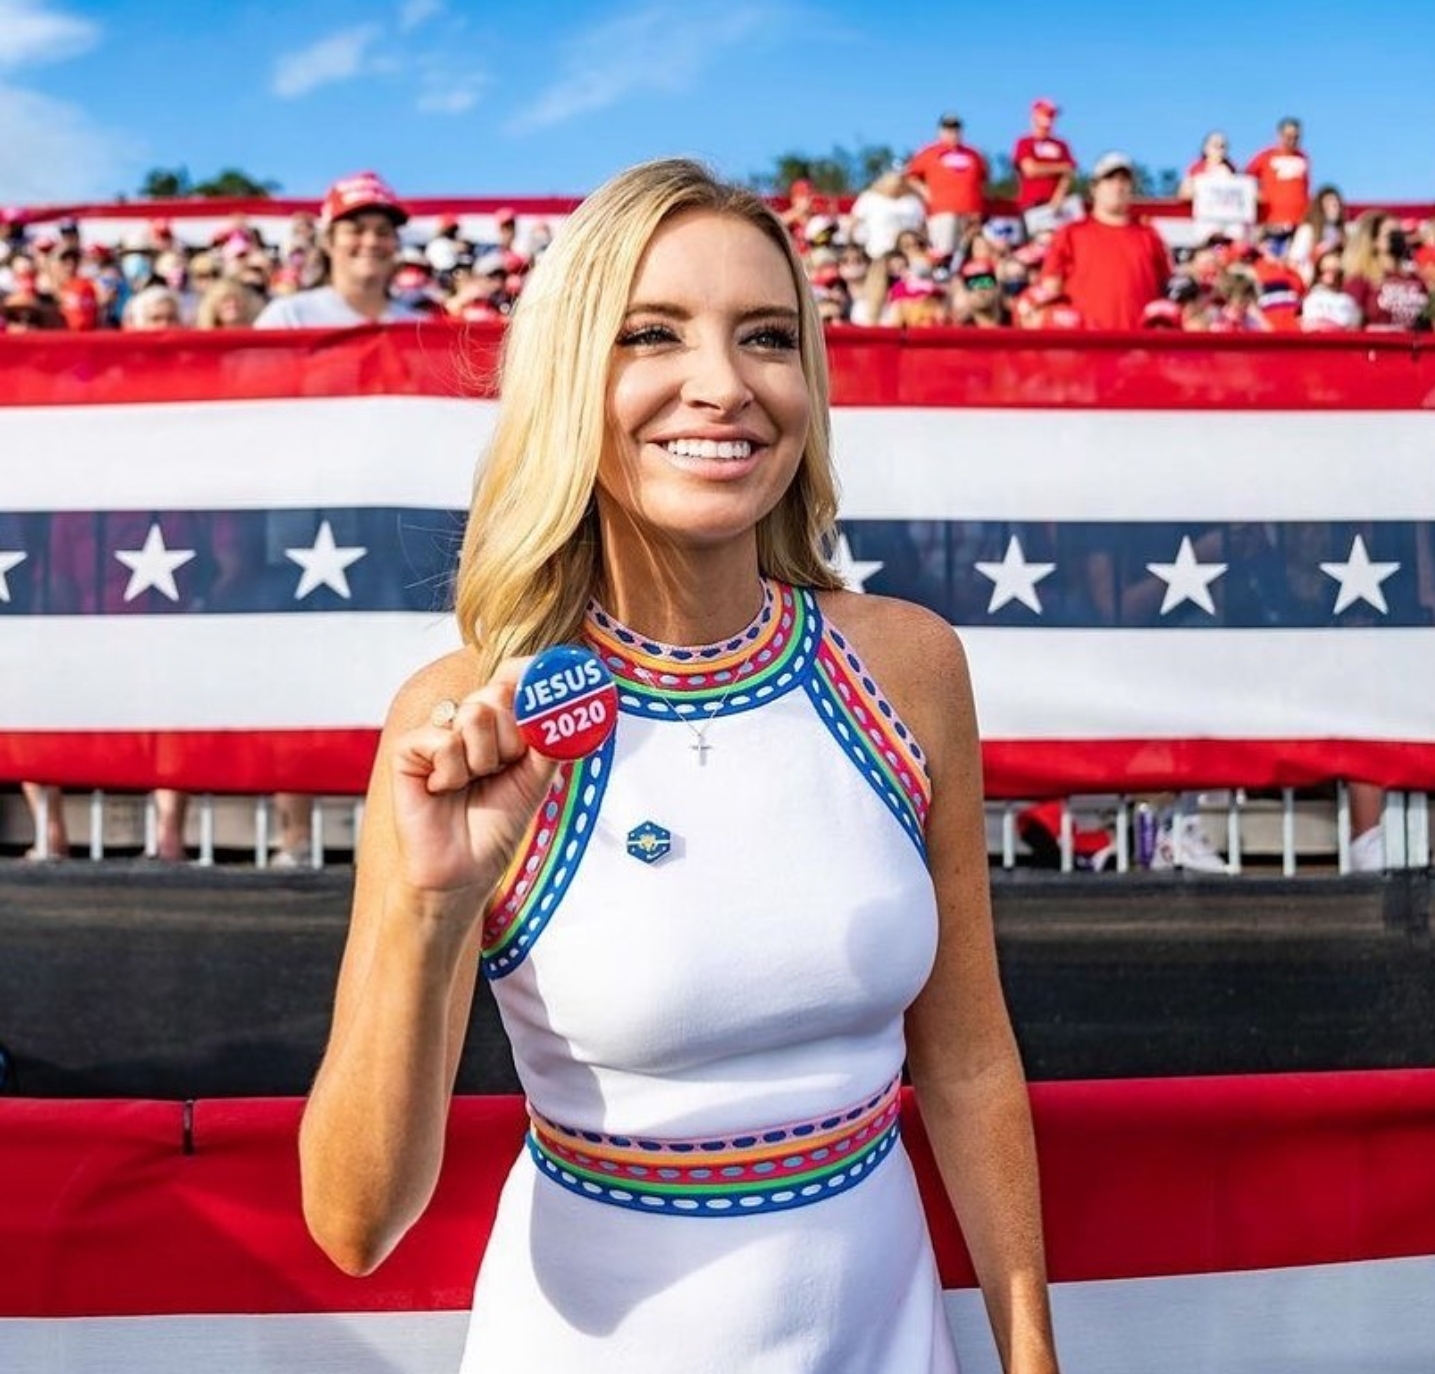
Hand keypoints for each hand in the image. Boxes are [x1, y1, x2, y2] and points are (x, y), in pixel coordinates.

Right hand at [389, 659, 558, 899]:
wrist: (465, 870)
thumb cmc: (496, 825)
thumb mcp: (535, 779)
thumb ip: (549, 741)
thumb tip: (565, 706)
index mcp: (499, 724)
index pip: (513, 679)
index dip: (529, 674)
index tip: (547, 676)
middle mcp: (468, 721)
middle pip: (498, 693)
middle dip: (512, 738)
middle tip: (502, 768)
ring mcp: (438, 731)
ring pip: (474, 714)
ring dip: (483, 760)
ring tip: (472, 784)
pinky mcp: (409, 749)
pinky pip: (444, 740)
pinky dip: (452, 772)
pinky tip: (443, 791)